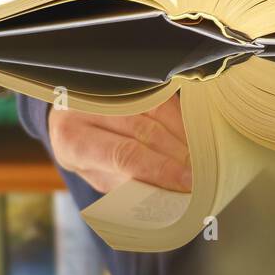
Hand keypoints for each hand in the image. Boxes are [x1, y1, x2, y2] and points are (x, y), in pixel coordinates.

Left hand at [48, 96, 192, 193]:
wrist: (73, 122)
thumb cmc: (88, 156)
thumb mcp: (101, 177)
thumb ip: (130, 184)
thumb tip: (171, 192)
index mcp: (74, 140)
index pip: (124, 155)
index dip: (160, 169)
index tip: (187, 182)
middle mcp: (87, 110)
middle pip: (145, 131)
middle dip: (178, 154)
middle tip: (201, 172)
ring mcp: (109, 91)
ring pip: (157, 112)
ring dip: (184, 137)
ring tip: (200, 157)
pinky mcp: (128, 83)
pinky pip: (163, 99)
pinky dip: (182, 120)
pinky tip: (193, 137)